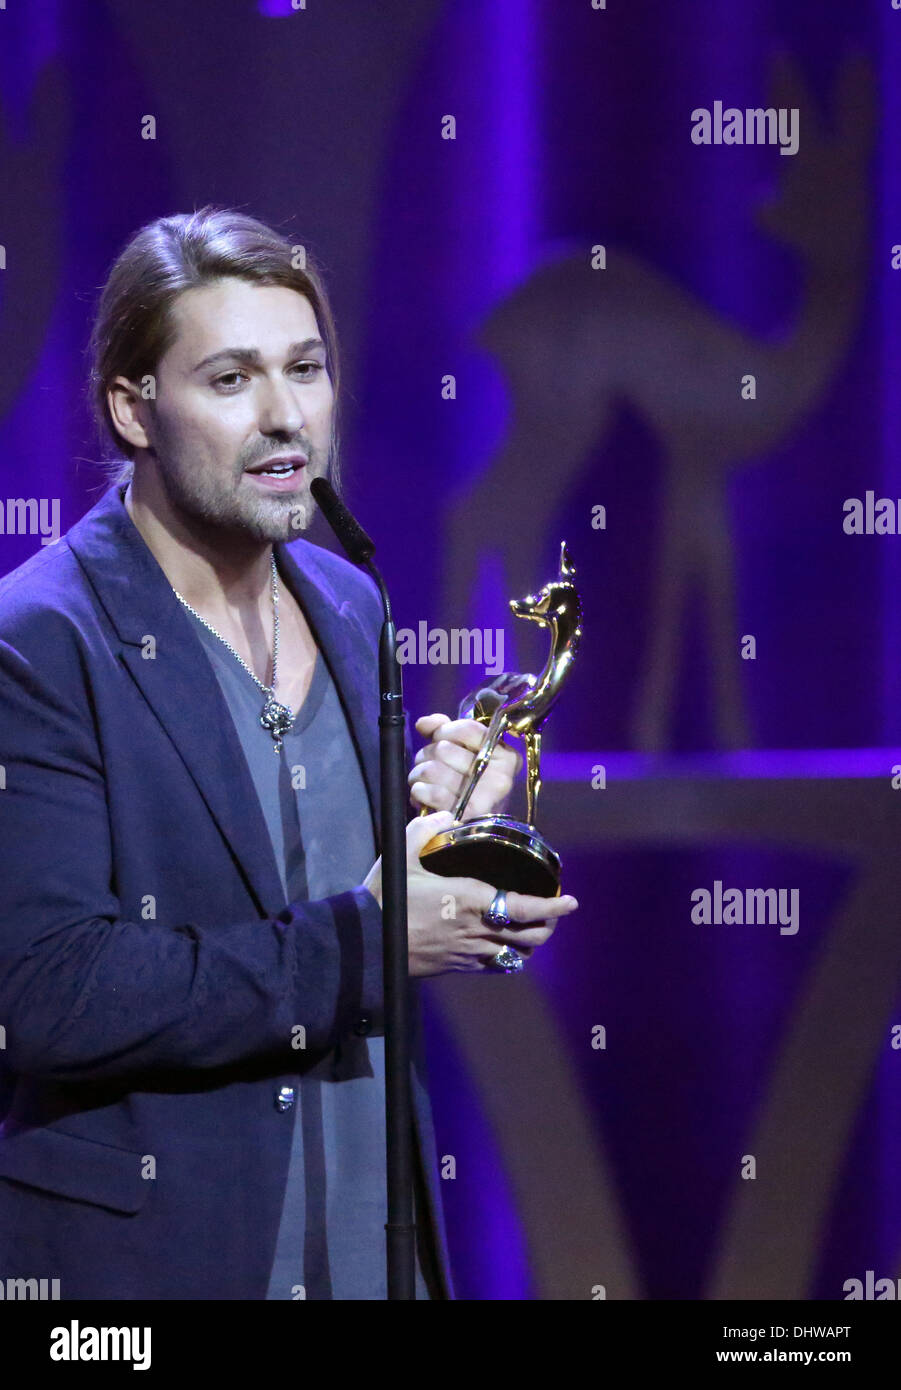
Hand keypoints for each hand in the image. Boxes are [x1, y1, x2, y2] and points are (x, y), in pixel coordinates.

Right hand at [363, 812, 578, 977]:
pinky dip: (508, 955)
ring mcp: (470, 953)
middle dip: (549, 924)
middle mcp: (478, 931)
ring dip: (530, 941)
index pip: (526, 908)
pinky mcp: (458, 966)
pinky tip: (502, 943)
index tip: (571, 901)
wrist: (367, 944)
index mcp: (471, 901)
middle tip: (553, 909)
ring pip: (517, 954)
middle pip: (532, 937)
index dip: (554, 907)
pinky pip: (495, 965)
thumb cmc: (386, 899)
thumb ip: (428, 830)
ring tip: (531, 925)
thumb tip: (447, 817)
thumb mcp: (403, 855)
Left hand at [409, 713, 521, 819]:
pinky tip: (424, 795)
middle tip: (430, 765)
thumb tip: (423, 723)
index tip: (438, 738)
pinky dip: (418, 791)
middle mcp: (500, 777)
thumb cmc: (470, 786)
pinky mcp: (464, 816)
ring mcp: (483, 799)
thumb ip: (447, 730)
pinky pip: (430, 792)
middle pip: (444, 748)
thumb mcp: (467, 753)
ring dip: (419, 774)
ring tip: (424, 781)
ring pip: (432, 769)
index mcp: (506, 757)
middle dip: (427, 755)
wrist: (478, 831)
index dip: (444, 730)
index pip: (468, 729)